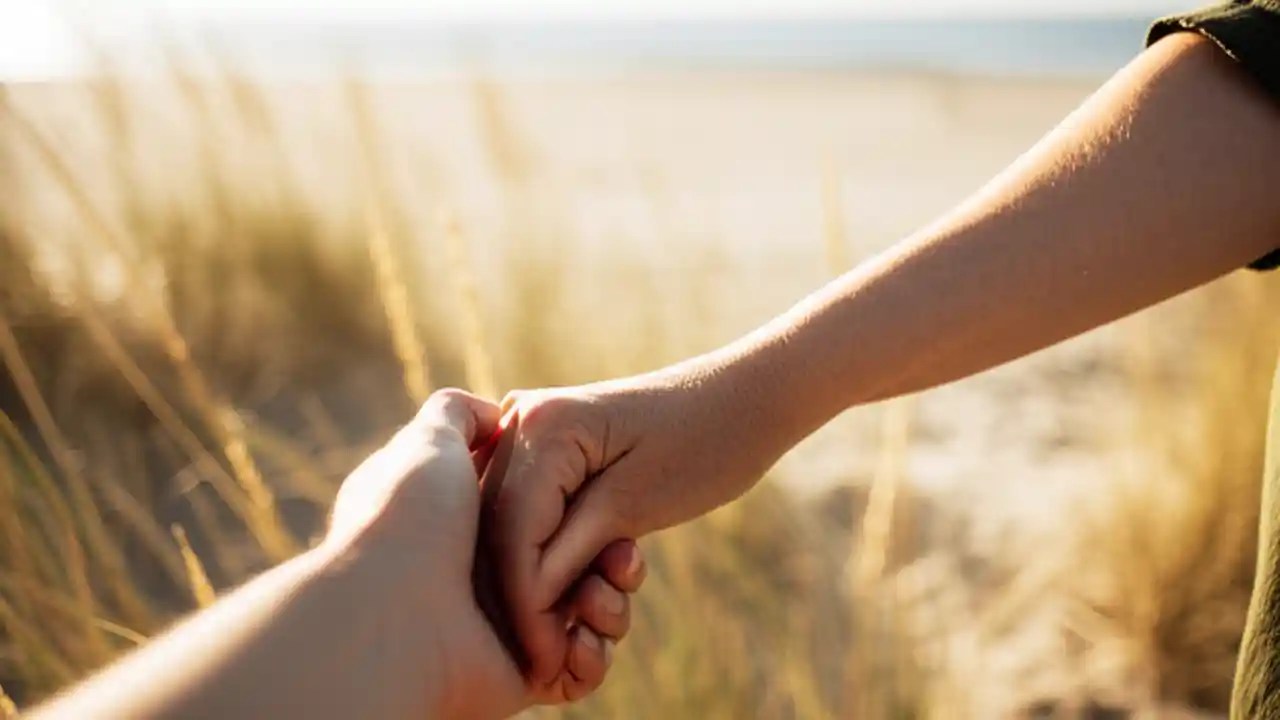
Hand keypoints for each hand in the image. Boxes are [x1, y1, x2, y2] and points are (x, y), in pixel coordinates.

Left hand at [330, 389, 646, 717]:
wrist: (390, 611)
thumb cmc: (411, 518)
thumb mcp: (429, 442)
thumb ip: (459, 414)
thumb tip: (495, 414)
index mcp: (473, 527)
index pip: (551, 515)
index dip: (586, 505)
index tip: (609, 494)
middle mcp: (490, 578)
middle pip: (579, 564)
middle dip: (613, 558)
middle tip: (624, 552)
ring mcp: (508, 630)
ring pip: (588, 615)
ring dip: (609, 606)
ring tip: (601, 598)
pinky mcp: (521, 677)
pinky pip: (579, 668)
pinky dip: (593, 654)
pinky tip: (585, 637)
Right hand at [483, 369, 778, 684]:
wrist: (746, 395)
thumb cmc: (707, 442)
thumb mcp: (639, 503)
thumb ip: (572, 549)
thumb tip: (524, 602)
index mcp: (543, 425)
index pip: (509, 533)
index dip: (524, 605)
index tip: (546, 661)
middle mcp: (521, 418)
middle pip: (498, 530)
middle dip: (529, 597)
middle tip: (564, 653)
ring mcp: (531, 430)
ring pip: (511, 525)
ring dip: (546, 576)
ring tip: (599, 605)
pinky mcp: (549, 447)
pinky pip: (534, 511)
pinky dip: (557, 552)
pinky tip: (596, 577)